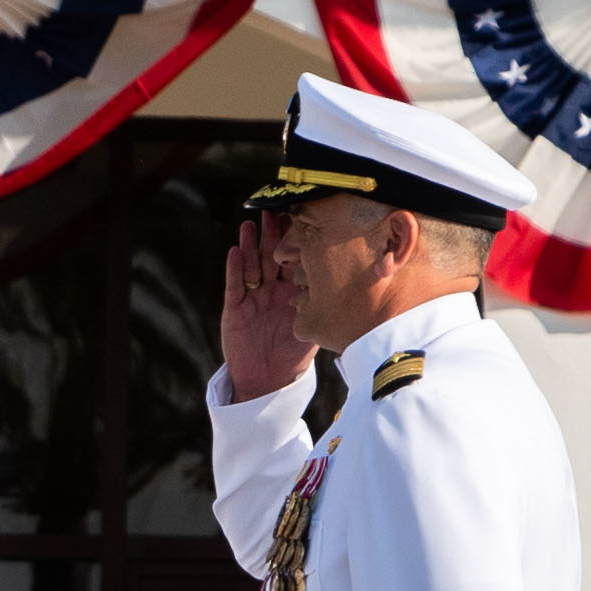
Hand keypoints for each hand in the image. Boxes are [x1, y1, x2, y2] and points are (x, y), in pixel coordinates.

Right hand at [219, 216, 313, 402]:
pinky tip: (236, 250)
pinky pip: (234, 284)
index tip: (303, 218)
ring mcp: (252, 296)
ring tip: (252, 224)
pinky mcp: (234, 308)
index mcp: (291, 290)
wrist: (268, 379)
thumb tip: (356, 287)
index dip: (297, 240)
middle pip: (271, 255)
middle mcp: (271, 289)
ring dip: (251, 244)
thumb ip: (327, 305)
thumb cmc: (293, 355)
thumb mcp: (315, 326)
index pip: (295, 259)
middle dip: (273, 233)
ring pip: (251, 264)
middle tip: (276, 211)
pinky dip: (234, 268)